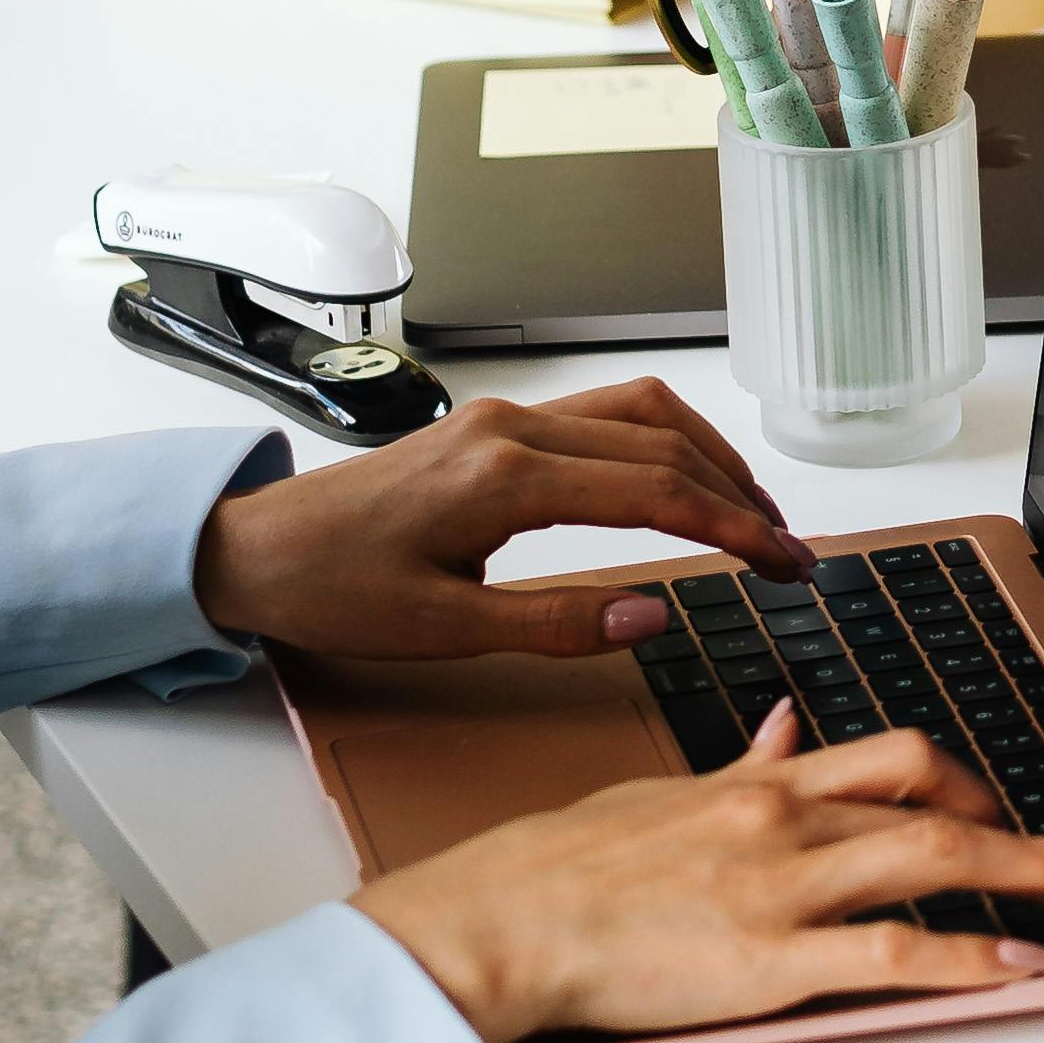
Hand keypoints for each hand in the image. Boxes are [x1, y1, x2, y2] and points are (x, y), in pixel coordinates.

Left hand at [194, 382, 810, 661]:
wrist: (253, 550)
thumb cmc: (333, 588)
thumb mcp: (446, 631)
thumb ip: (558, 623)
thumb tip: (653, 616)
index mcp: (501, 477)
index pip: (652, 491)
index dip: (733, 528)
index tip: (784, 564)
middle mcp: (510, 428)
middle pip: (661, 439)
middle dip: (739, 493)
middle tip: (790, 551)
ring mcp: (503, 417)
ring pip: (639, 411)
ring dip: (706, 456)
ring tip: (754, 514)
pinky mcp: (495, 424)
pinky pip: (602, 415)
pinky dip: (662, 444)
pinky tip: (685, 480)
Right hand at [356, 708, 1043, 1042]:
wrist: (497, 920)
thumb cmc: (555, 870)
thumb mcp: (655, 794)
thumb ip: (735, 768)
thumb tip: (782, 729)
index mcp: (757, 783)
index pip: (888, 757)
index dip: (964, 779)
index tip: (1004, 805)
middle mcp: (783, 821)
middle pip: (936, 805)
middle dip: (1029, 831)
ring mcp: (782, 886)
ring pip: (934, 861)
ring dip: (1030, 876)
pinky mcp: (772, 958)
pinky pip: (895, 950)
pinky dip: (971, 955)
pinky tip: (1023, 964)